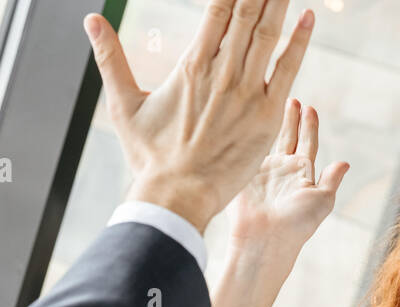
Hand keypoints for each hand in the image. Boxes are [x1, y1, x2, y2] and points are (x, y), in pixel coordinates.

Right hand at [84, 0, 313, 233]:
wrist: (176, 195)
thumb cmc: (149, 156)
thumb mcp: (123, 103)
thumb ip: (111, 58)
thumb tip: (90, 19)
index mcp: (191, 65)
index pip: (218, 10)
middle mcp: (221, 72)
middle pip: (246, 15)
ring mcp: (247, 92)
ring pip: (268, 35)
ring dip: (279, 4)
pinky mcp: (266, 115)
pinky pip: (288, 70)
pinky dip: (299, 41)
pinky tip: (309, 16)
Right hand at [229, 98, 348, 258]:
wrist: (264, 239)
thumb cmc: (296, 224)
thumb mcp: (321, 200)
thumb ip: (331, 180)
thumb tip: (345, 162)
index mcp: (302, 175)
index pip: (307, 143)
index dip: (309, 125)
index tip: (310, 107)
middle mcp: (282, 171)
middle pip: (287, 137)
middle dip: (290, 117)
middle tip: (291, 97)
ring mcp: (261, 171)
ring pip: (267, 139)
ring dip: (270, 121)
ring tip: (270, 100)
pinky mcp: (243, 173)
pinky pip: (246, 148)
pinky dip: (248, 133)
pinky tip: (248, 115)